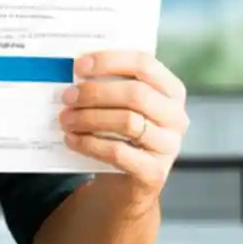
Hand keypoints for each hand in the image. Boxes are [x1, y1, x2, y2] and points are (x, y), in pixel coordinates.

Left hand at [58, 50, 189, 202]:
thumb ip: (109, 86)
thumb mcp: (123, 106)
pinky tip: (72, 139)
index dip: (109, 62)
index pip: (144, 64)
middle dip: (96, 93)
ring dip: (89, 118)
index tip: (79, 66)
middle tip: (67, 96)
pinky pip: (118, 152)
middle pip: (136, 94)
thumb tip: (72, 73)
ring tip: (66, 119)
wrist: (128, 181)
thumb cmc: (122, 133)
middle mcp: (176, 117)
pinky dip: (90, 144)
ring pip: (128, 122)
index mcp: (171, 91)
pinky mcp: (154, 172)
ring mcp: (168, 146)